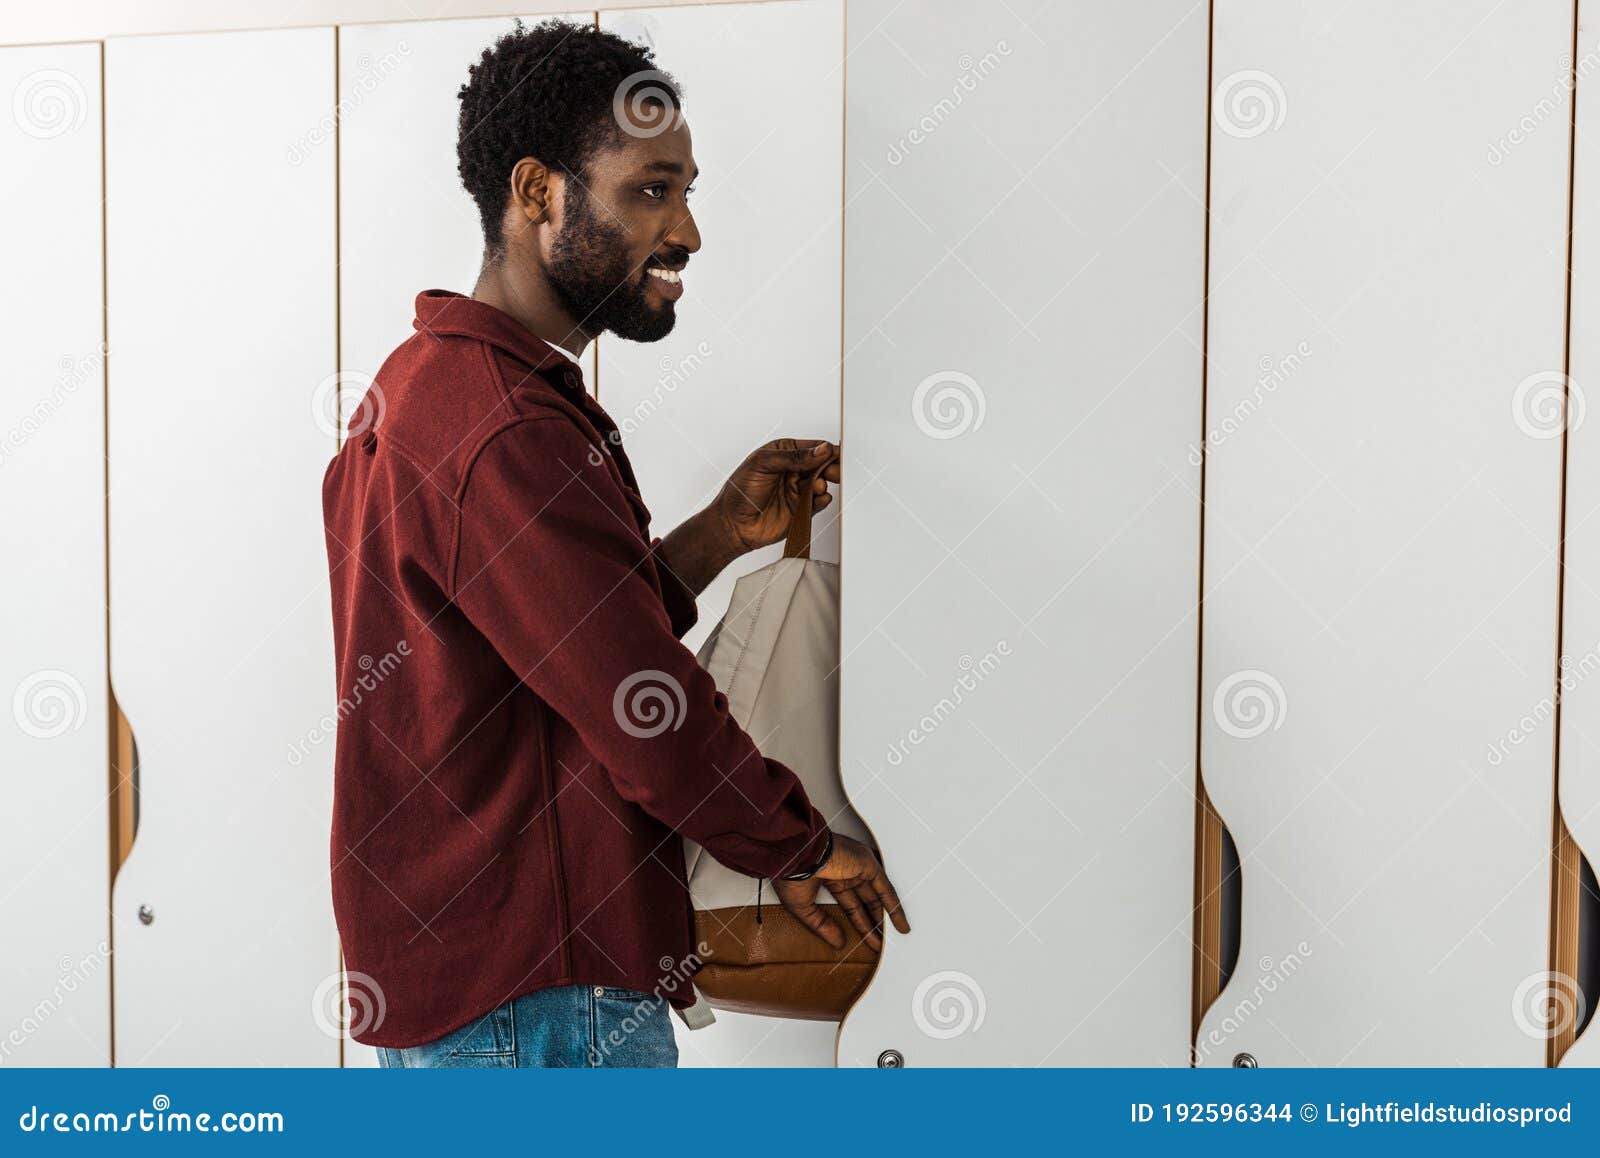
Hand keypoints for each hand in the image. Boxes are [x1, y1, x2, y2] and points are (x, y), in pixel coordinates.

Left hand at [712, 438, 840, 553]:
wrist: (732, 524)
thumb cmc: (739, 491)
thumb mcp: (763, 464)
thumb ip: (795, 457)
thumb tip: (821, 450)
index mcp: (784, 453)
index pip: (812, 448)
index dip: (826, 450)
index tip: (837, 454)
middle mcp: (793, 470)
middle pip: (822, 465)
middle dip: (831, 467)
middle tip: (836, 471)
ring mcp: (797, 490)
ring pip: (821, 483)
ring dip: (823, 483)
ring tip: (817, 486)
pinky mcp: (801, 509)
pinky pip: (818, 503)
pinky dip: (822, 500)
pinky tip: (819, 498)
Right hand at [771, 833, 910, 951]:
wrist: (795, 853)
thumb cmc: (790, 873)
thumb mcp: (805, 908)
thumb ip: (823, 925)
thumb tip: (839, 943)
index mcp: (829, 877)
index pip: (850, 904)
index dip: (858, 923)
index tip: (865, 940)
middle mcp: (845, 871)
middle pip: (866, 901)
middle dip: (873, 922)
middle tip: (881, 941)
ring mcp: (857, 867)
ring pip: (878, 894)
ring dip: (888, 915)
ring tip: (897, 934)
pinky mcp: (867, 864)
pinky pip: (885, 888)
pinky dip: (894, 905)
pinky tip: (900, 922)